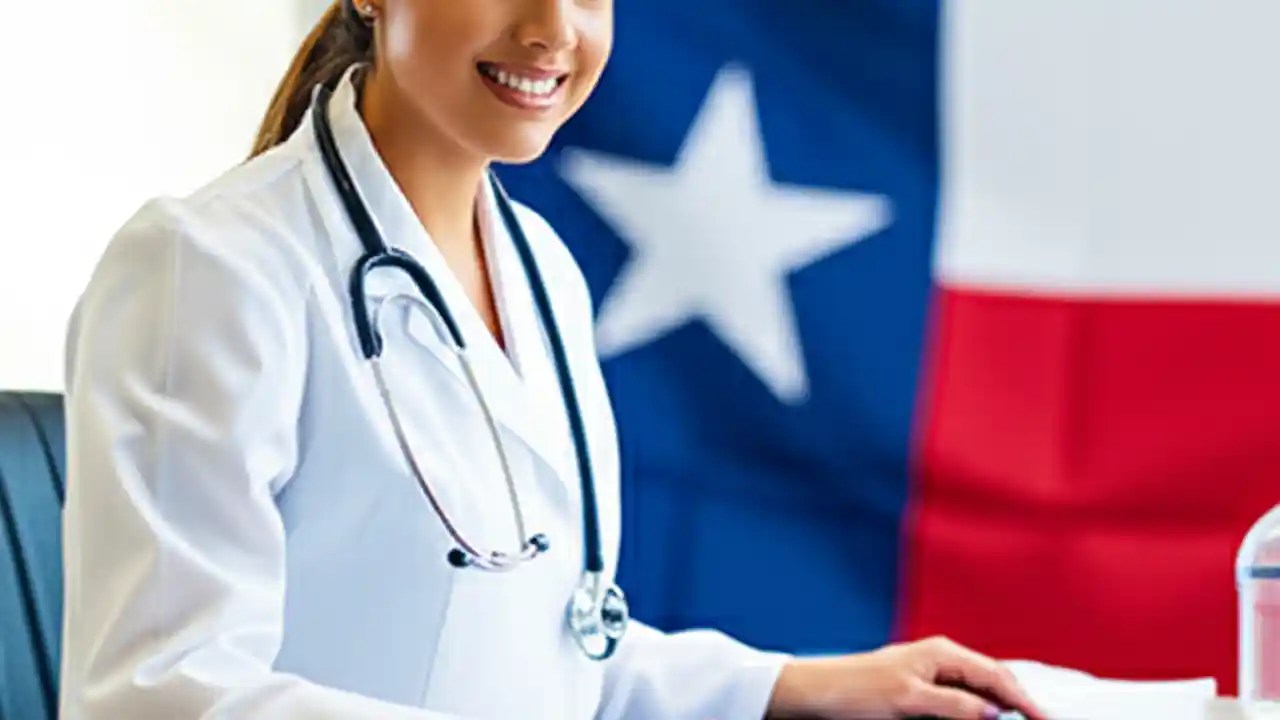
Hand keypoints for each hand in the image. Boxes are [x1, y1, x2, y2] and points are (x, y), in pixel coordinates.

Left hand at [765, 636, 1047, 719]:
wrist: (815, 694)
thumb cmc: (855, 691)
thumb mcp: (909, 701)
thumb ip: (954, 704)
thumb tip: (991, 711)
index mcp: (942, 654)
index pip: (997, 677)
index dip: (1025, 701)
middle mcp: (939, 660)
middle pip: (992, 683)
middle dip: (1018, 704)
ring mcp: (929, 676)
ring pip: (977, 693)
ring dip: (997, 709)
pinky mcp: (918, 693)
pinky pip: (957, 702)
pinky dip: (974, 711)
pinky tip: (981, 718)